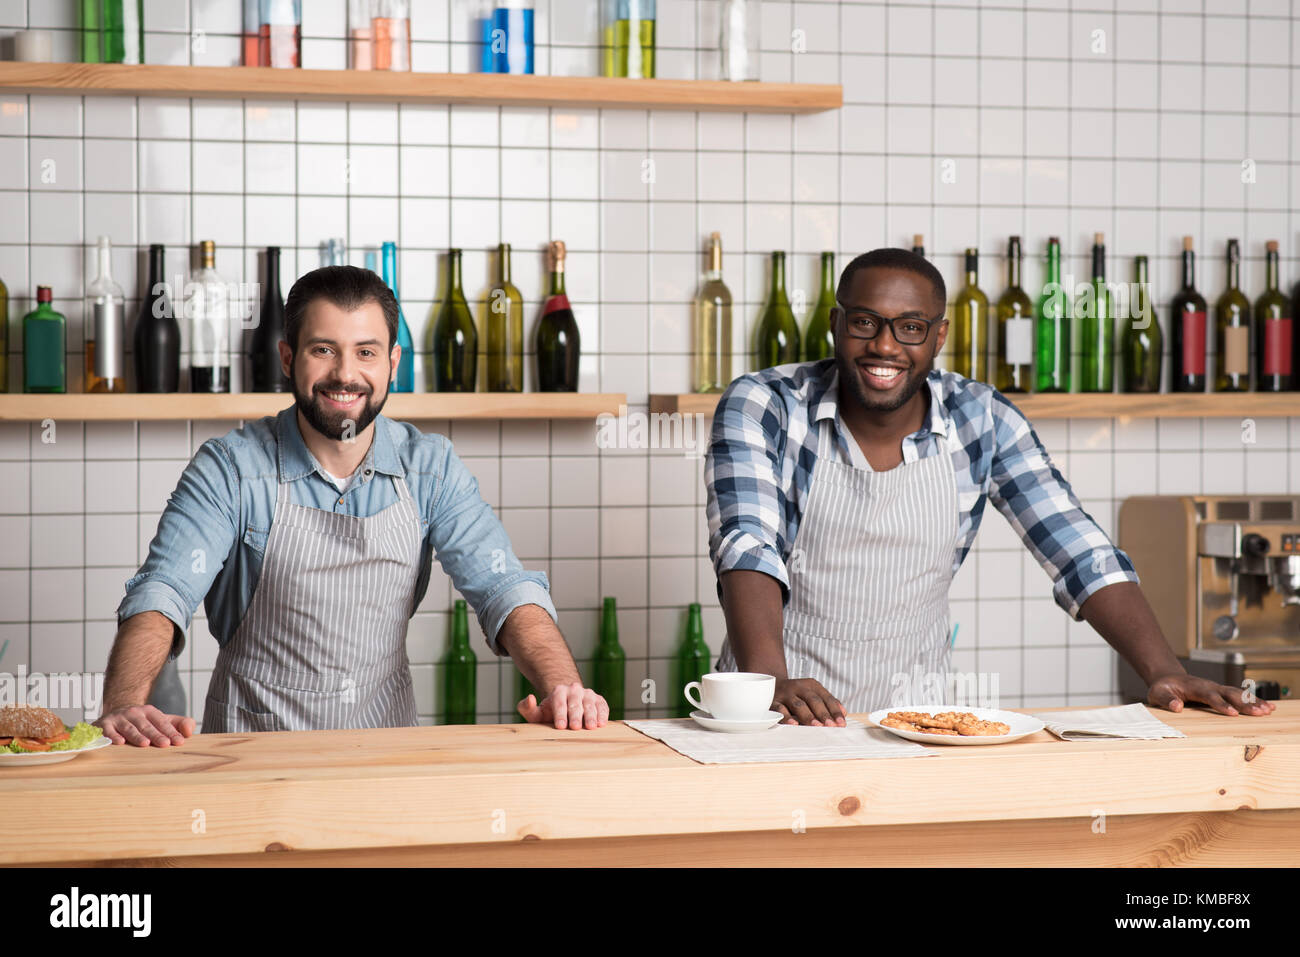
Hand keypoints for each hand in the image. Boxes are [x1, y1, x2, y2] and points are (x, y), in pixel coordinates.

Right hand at [94, 705, 195, 746]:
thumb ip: (178, 724)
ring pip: (129, 728)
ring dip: (137, 736)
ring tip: (145, 743)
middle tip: (165, 744)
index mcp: (150, 712)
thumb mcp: (161, 720)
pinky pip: (108, 731)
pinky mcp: (104, 725)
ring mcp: (119, 718)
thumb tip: (189, 731)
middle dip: (156, 735)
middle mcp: (134, 713)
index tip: (179, 741)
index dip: (171, 731)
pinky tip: (119, 742)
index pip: (162, 722)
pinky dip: (113, 736)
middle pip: (147, 726)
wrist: (115, 713)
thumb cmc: (142, 722)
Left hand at [517, 681, 608, 729]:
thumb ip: (526, 707)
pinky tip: (602, 723)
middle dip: (575, 716)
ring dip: (591, 715)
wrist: (568, 705)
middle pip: (575, 703)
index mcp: (558, 691)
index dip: (560, 714)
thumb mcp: (536, 712)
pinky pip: (602, 705)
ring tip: (591, 727)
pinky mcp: (599, 700)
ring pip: (590, 703)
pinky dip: (603, 714)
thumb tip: (530, 698)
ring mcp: (588, 694)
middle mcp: (574, 690)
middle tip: (575, 727)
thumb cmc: (550, 713)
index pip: (559, 703)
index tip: (560, 726)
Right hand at [773, 677, 846, 726]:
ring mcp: (786, 694)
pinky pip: (780, 709)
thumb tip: (844, 714)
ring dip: (808, 716)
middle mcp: (799, 687)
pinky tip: (794, 724)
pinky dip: (787, 717)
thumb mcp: (811, 693)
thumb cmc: (796, 694)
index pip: (826, 698)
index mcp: (811, 685)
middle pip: (814, 700)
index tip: (841, 723)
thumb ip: (827, 703)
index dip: (835, 711)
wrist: (770, 685)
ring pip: (798, 705)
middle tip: (831, 726)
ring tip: (817, 726)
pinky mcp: (773, 702)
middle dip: (823, 714)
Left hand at [1147, 674, 1275, 716]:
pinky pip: (1239, 695)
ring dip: (1253, 701)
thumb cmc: (1163, 688)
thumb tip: (1176, 706)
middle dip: (1244, 703)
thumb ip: (1166, 699)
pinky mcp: (1222, 693)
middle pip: (1229, 694)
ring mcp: (1217, 688)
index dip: (1221, 704)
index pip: (1210, 696)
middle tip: (1260, 712)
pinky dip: (1253, 700)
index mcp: (1194, 687)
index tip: (1233, 713)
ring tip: (1268, 710)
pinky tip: (1267, 707)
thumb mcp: (1157, 693)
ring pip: (1237, 694)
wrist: (1168, 678)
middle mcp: (1209, 686)